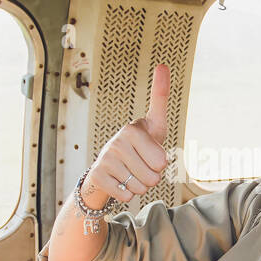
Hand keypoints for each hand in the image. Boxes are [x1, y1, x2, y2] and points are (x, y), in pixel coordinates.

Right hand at [82, 63, 170, 206]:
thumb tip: (162, 67)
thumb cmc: (135, 155)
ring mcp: (107, 155)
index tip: (163, 65)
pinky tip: (119, 183)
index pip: (158, 112)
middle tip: (141, 168)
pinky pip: (127, 194)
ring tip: (129, 175)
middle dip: (153, 177)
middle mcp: (120, 138)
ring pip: (142, 185)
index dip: (160, 87)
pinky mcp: (98, 174)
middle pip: (157, 171)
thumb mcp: (151, 136)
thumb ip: (160, 112)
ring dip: (139, 186)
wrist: (103, 176)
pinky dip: (127, 195)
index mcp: (136, 128)